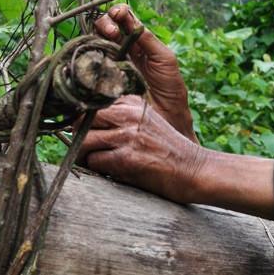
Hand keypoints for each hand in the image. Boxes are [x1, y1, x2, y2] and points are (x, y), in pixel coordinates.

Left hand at [77, 94, 207, 202]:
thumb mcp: (148, 122)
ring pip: (82, 141)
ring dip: (85, 156)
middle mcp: (129, 115)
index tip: (85, 130)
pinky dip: (97, 170)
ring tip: (98, 163)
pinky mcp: (126, 159)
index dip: (82, 119)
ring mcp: (128, 136)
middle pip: (81, 119)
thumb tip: (84, 122)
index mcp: (133, 103)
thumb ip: (122, 117)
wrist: (195, 170)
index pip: (91, 103)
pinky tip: (111, 172)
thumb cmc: (169, 150)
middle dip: (79, 136)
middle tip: (88, 149)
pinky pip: (93, 162)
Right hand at [94, 4, 196, 141]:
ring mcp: (109, 66)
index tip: (120, 14)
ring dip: (97, 35)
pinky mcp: (101, 81)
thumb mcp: (165, 59)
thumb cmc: (170, 90)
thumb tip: (132, 20)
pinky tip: (96, 55)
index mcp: (137, 43)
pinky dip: (88, 55)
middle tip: (113, 32)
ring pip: (93, 42)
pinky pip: (88, 64)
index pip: (122, 20)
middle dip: (106, 22)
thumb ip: (149, 40)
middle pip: (104, 27)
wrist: (166, 119)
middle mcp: (120, 51)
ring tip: (108, 40)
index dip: (118, 13)